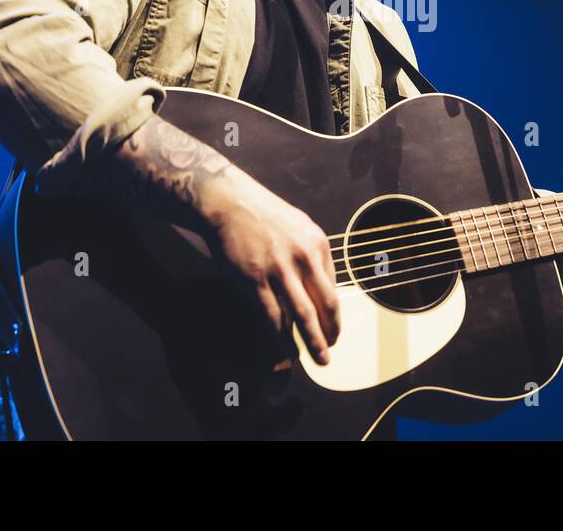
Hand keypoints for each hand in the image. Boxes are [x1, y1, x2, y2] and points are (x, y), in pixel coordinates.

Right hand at [199, 167, 340, 364]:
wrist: (228, 202)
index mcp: (318, 244)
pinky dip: (282, 339)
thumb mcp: (299, 227)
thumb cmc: (263, 215)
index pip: (332, 287)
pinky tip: (287, 351)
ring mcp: (280, 270)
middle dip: (331, 332)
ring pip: (304, 316)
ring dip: (314, 342)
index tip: (332, 327)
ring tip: (319, 359)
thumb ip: (311, 255)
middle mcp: (304, 258)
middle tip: (332, 350)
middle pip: (325, 305)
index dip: (334, 313)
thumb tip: (320, 286)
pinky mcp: (255, 280)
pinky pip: (274, 317)